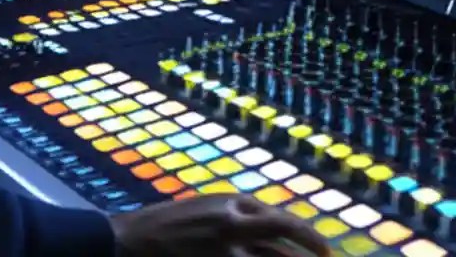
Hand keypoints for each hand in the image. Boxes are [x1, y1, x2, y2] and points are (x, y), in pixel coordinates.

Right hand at [111, 194, 329, 256]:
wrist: (131, 241)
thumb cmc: (167, 224)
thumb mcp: (206, 208)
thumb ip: (239, 215)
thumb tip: (274, 229)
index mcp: (231, 204)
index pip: (283, 219)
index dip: (310, 236)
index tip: (324, 250)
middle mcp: (233, 224)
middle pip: (285, 232)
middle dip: (313, 246)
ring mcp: (226, 251)